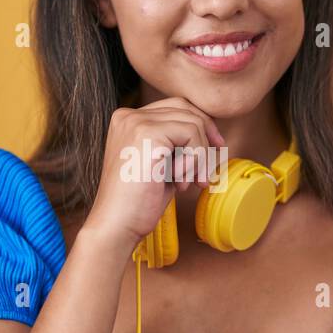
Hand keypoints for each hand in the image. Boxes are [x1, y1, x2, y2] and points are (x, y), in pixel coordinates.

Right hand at [84, 96, 225, 252]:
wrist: (117, 225)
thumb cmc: (139, 202)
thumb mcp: (161, 164)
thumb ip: (177, 145)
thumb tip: (212, 136)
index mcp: (127, 120)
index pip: (175, 107)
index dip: (201, 126)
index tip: (215, 150)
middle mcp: (129, 115)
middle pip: (186, 108)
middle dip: (206, 135)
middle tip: (209, 167)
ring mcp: (136, 122)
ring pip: (192, 123)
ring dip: (199, 157)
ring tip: (188, 183)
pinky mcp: (147, 134)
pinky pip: (191, 134)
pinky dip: (194, 161)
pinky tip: (180, 183)